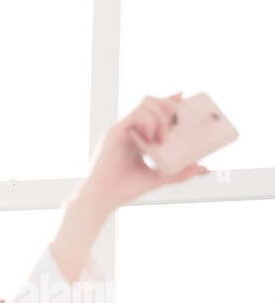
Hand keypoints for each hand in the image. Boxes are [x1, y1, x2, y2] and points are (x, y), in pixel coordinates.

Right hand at [80, 93, 208, 213]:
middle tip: (177, 124)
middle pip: (151, 100)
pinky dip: (150, 123)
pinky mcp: (115, 132)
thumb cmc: (125, 190)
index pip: (154, 109)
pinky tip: (152, 140)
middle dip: (169, 105)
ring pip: (146, 103)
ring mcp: (122, 129)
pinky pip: (137, 115)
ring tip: (164, 139)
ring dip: (161, 116)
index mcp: (137, 136)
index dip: (170, 100)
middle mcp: (129, 129)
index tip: (185, 98)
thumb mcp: (159, 178)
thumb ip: (181, 172)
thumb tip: (205, 167)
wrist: (103, 199)